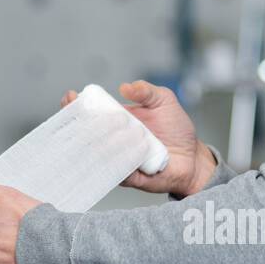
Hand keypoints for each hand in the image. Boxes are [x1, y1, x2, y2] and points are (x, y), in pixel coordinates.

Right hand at [60, 81, 214, 196]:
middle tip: (85, 115)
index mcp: (115, 118)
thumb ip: (146, 91)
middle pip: (84, 132)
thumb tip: (125, 87)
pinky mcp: (126, 176)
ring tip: (111, 131)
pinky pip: (114, 171)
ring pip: (95, 152)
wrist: (193, 158)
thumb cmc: (177, 129)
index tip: (71, 97)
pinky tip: (121, 152)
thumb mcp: (164, 101)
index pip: (89, 110)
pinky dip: (115, 161)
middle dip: (78, 122)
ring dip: (98, 141)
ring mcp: (116, 158)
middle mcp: (111, 139)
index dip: (76, 104)